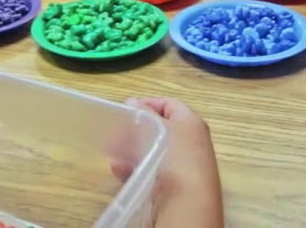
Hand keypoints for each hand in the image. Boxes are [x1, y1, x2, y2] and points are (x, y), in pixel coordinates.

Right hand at [123, 97, 223, 227]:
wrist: (185, 203)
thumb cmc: (174, 156)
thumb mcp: (159, 127)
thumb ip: (144, 112)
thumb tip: (134, 102)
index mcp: (192, 123)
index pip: (170, 104)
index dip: (149, 103)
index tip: (127, 108)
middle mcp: (190, 142)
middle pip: (159, 128)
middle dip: (136, 129)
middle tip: (117, 130)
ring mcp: (180, 165)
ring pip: (151, 151)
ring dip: (131, 149)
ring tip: (114, 151)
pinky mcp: (170, 185)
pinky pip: (149, 170)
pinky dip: (133, 168)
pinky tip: (118, 170)